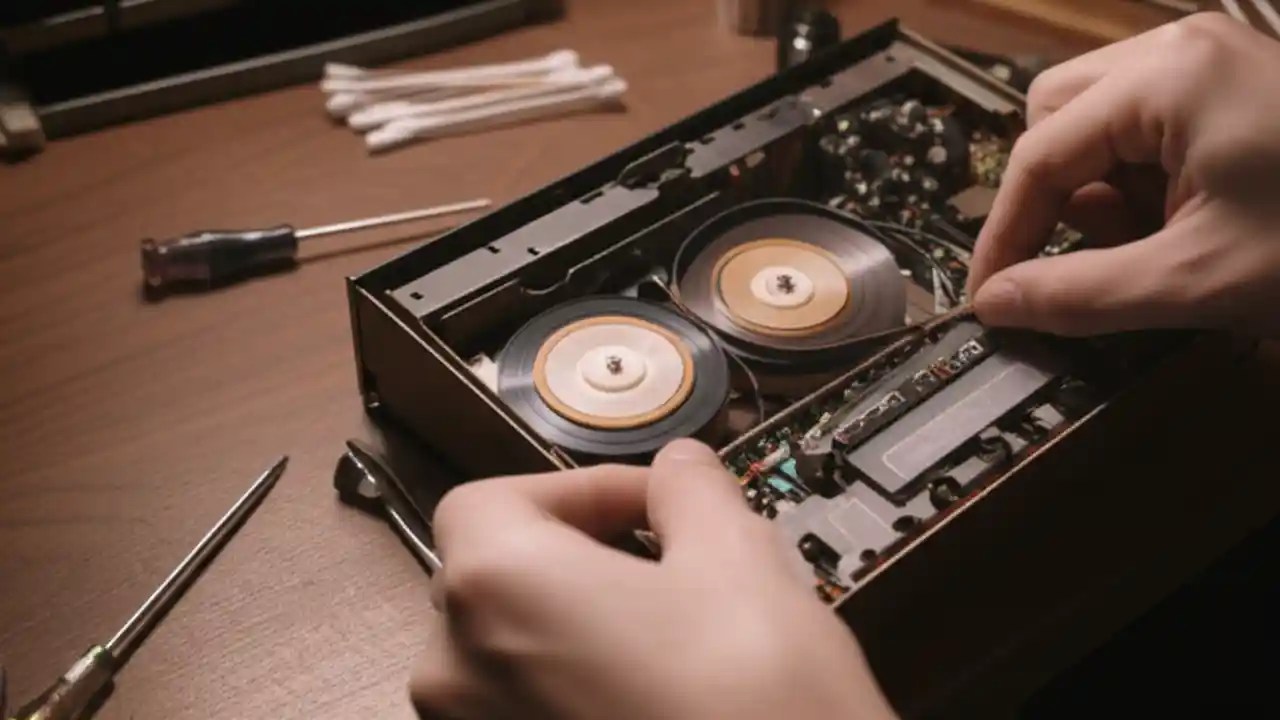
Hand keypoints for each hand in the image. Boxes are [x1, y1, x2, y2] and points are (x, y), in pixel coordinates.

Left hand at [408, 439, 897, 719]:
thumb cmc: (754, 716)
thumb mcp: (740, 561)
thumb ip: (692, 490)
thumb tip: (680, 471)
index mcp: (494, 590)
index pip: (494, 499)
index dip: (579, 491)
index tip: (650, 506)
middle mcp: (459, 674)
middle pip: (499, 577)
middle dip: (584, 557)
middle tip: (670, 563)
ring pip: (516, 655)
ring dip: (583, 628)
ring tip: (677, 636)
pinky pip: (530, 714)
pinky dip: (579, 691)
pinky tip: (662, 697)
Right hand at [966, 13, 1279, 337]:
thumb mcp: (1199, 279)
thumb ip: (1081, 295)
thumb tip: (999, 305)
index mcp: (1169, 77)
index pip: (1039, 154)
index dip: (1006, 234)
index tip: (992, 296)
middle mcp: (1181, 49)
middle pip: (1057, 117)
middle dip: (1059, 196)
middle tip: (1093, 256)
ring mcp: (1211, 60)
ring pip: (1097, 119)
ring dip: (1101, 190)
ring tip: (1158, 241)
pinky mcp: (1233, 84)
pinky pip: (1146, 124)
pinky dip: (1144, 179)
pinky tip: (1187, 220)